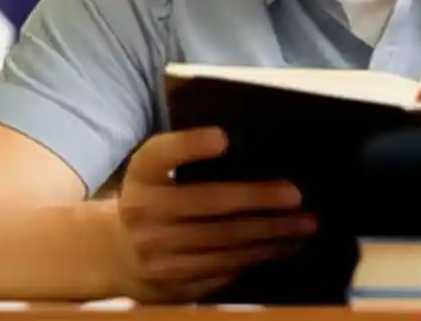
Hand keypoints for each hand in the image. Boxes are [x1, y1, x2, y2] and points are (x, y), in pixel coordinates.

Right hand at [111, 127, 317, 302]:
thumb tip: (244, 149)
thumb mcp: (153, 174)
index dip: (189, 146)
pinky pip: (226, 268)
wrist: (117, 254)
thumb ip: (182, 159)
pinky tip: (280, 248)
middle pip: (208, 204)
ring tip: (303, 225)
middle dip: (258, 200)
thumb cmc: (151, 202)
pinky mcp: (176, 283)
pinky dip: (258, 257)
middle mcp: (143, 214)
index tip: (223, 137)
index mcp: (140, 177)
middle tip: (295, 196)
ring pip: (225, 242)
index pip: (159, 155)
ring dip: (270, 234)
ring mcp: (159, 253)